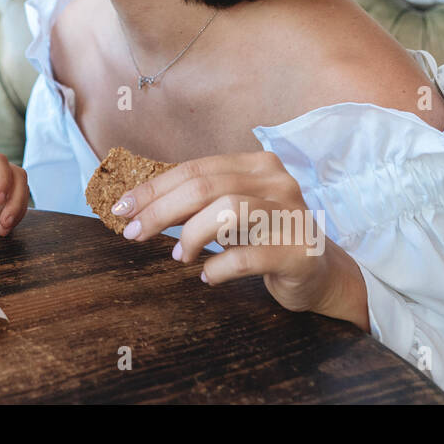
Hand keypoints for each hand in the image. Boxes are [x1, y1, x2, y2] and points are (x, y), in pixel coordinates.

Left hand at [112, 151, 365, 325]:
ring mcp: (292, 215)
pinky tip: (207, 277)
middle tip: (134, 232)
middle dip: (161, 209)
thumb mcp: (231, 211)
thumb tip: (138, 205)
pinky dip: (218, 268)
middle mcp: (277, 183)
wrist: (320, 273)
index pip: (196, 169)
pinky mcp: (298, 252)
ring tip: (180, 256)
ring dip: (192, 234)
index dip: (154, 188)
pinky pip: (247, 257)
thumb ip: (196, 202)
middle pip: (206, 187)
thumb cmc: (265, 237)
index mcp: (258, 165)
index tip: (123, 207)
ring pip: (228, 210)